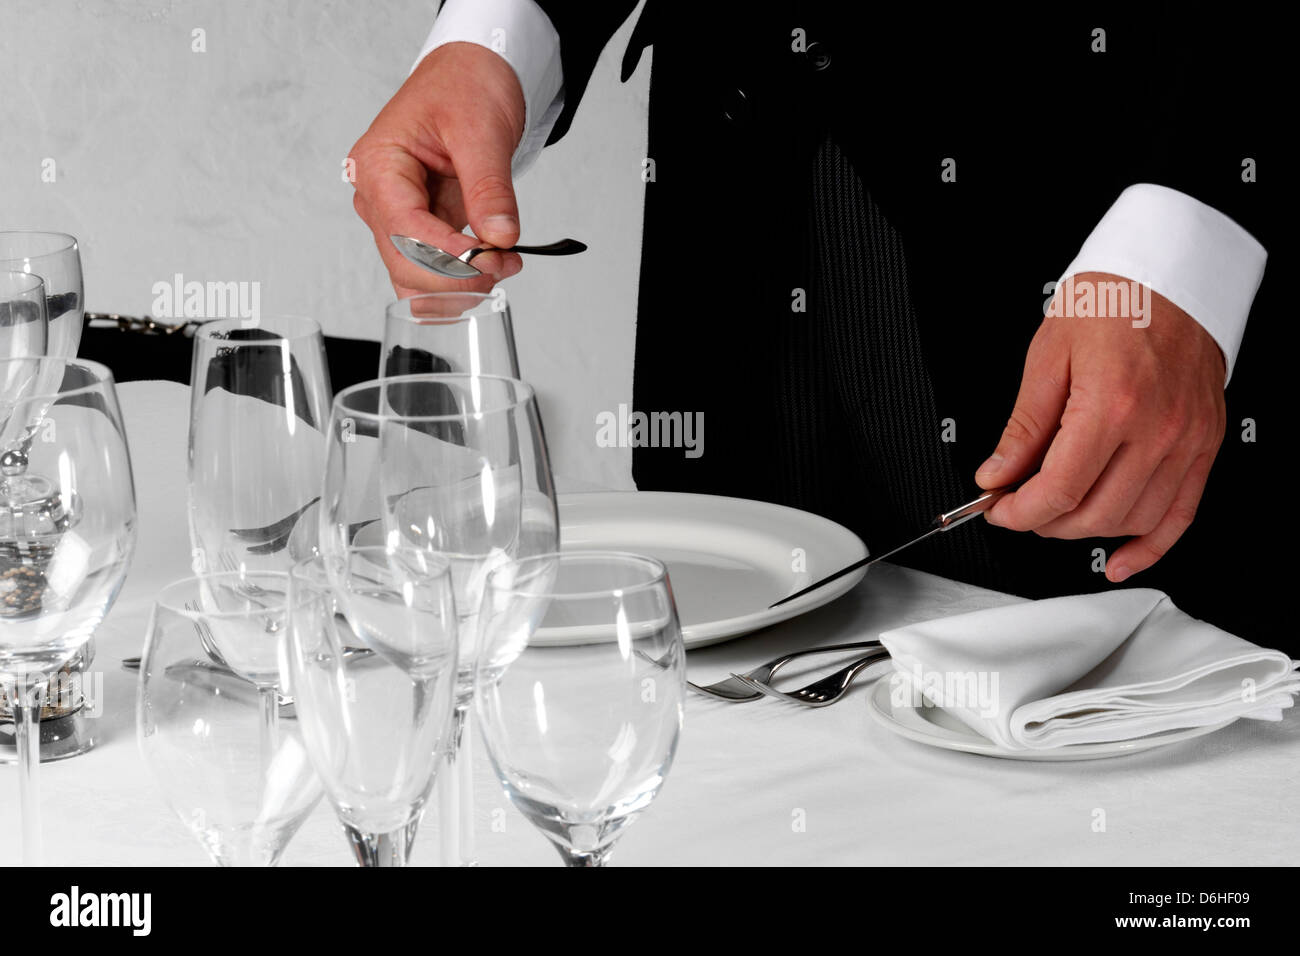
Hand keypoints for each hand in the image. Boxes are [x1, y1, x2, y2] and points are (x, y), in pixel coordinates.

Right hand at [349, 42, 526, 295]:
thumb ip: (489, 189)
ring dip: (460, 284)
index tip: (493, 259)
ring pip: (415, 276)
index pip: (405, 233)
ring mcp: (396, 215)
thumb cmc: (465, 86)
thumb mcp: (483, 130)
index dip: (449, 257)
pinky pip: (432, 268)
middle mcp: (378, 196)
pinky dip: (463, 276)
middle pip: (405, 263)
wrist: (470, 73)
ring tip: (505, 261)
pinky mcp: (419, 225)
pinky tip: (494, 263)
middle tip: (507, 262)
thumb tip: (500, 238)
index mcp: (378, 166)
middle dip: (457, 275)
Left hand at [975, 273, 1226, 581]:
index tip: (998, 508)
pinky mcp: (1205, 446)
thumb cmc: (1112, 300)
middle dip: (1044, 522)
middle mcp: (1157, 430)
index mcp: (1112, 405)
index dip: (1018, 512)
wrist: (1171, 274)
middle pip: (1093, 513)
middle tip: (1017, 507)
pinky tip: (1121, 560)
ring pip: (1132, 520)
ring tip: (1055, 514)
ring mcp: (1187, 442)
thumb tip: (997, 474)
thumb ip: (1023, 426)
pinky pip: (1180, 515)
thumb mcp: (1048, 356)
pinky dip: (1150, 546)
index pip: (1058, 490)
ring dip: (1085, 531)